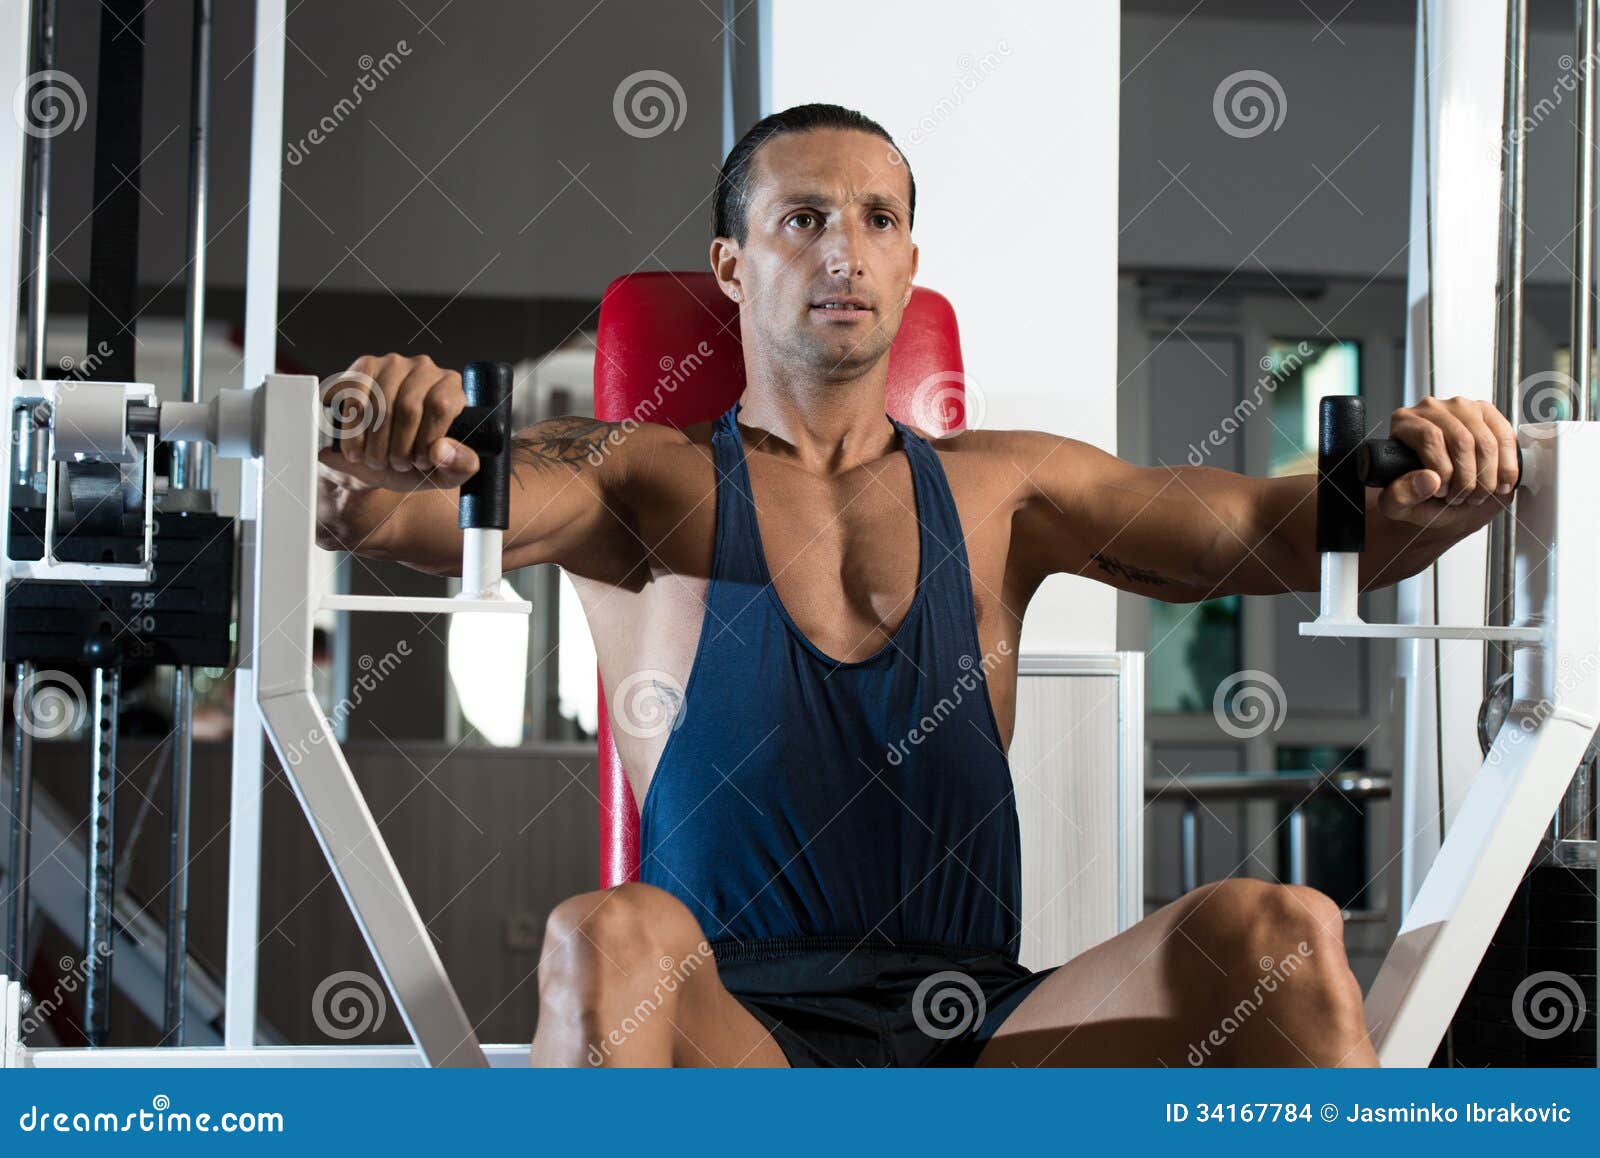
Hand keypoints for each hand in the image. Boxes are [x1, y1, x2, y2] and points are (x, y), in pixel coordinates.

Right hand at [316, 353, 480, 491]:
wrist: (372, 462)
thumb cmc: (411, 463)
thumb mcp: (443, 473)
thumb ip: (459, 466)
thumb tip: (442, 450)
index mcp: (451, 388)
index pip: (441, 406)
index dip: (427, 439)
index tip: (420, 462)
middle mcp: (425, 369)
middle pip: (409, 408)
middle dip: (399, 447)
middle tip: (396, 465)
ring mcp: (393, 364)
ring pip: (380, 407)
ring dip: (375, 444)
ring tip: (377, 460)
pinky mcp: (364, 368)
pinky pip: (356, 400)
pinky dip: (354, 432)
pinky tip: (356, 448)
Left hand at [1379, 395, 1517, 528]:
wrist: (1440, 495)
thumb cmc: (1417, 494)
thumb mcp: (1398, 504)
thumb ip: (1401, 496)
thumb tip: (1428, 479)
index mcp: (1404, 422)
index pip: (1429, 437)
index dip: (1442, 469)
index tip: (1443, 492)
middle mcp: (1432, 408)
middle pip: (1461, 439)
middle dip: (1467, 478)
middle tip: (1463, 498)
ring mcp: (1462, 407)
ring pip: (1485, 440)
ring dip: (1488, 476)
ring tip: (1478, 495)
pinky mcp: (1486, 413)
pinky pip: (1505, 436)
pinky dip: (1507, 466)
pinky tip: (1501, 484)